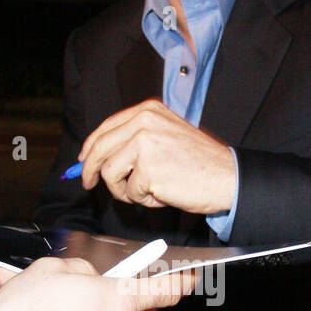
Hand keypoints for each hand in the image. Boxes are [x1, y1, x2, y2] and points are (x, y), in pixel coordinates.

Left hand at [78, 99, 236, 213]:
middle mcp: (144, 122)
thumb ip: (135, 140)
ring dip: (123, 189)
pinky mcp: (148, 169)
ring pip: (109, 173)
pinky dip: (143, 199)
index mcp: (148, 111)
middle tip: (87, 183)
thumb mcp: (166, 135)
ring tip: (146, 191)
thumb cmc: (199, 162)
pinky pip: (129, 191)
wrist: (226, 176)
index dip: (90, 146)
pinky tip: (162, 194)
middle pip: (99, 148)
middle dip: (90, 170)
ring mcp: (145, 144)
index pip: (106, 127)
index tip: (83, 160)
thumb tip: (97, 157)